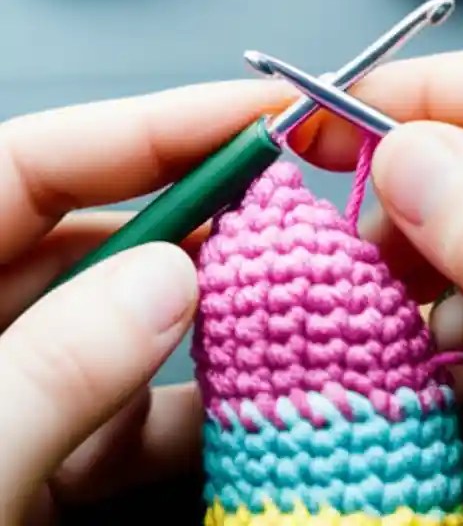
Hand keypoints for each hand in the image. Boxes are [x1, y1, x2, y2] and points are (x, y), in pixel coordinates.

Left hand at [0, 81, 296, 524]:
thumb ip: (47, 374)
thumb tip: (168, 282)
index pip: (26, 166)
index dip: (148, 129)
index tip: (258, 120)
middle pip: (87, 241)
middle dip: (199, 229)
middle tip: (300, 220)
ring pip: (118, 333)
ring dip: (211, 326)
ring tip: (302, 310)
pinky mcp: (27, 474)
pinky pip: (121, 421)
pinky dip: (192, 414)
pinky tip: (261, 409)